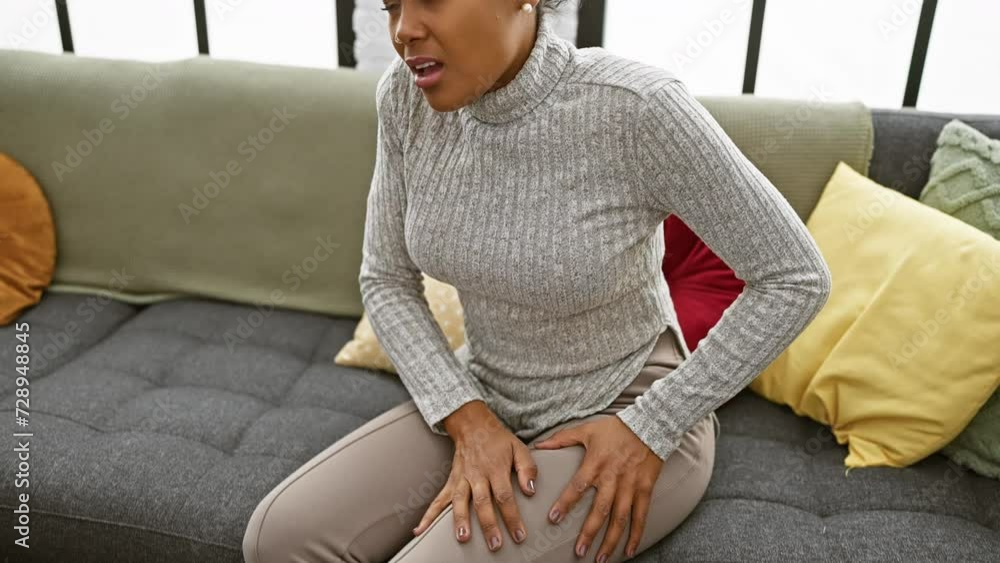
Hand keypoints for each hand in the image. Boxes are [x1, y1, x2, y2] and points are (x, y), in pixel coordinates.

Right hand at [412, 402, 537, 552]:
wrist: (473, 426)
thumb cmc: (498, 440)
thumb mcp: (519, 448)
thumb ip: (527, 469)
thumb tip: (530, 490)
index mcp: (495, 468)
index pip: (504, 496)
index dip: (511, 516)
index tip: (518, 535)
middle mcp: (477, 475)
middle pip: (482, 502)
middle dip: (488, 524)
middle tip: (494, 545)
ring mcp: (461, 479)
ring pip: (459, 501)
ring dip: (460, 520)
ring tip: (462, 538)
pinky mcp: (451, 482)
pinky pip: (439, 499)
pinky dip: (429, 515)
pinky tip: (420, 530)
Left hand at [532, 415, 662, 560]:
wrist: (650, 424)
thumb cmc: (615, 428)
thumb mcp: (586, 430)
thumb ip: (562, 439)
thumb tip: (538, 446)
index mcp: (596, 464)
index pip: (577, 487)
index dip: (565, 503)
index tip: (553, 519)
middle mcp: (613, 478)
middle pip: (600, 510)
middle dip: (589, 533)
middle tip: (579, 552)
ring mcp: (630, 486)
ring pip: (620, 518)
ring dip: (610, 540)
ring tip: (600, 558)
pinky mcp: (645, 489)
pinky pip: (641, 516)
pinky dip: (636, 534)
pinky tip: (629, 550)